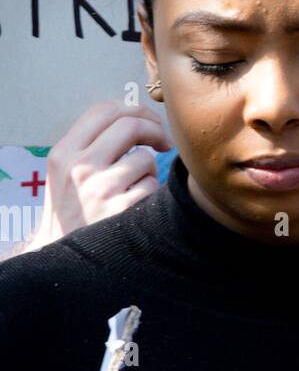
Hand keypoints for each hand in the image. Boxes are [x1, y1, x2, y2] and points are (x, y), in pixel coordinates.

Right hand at [28, 101, 170, 248]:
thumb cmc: (73, 212)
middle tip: (162, 142)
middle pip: (130, 125)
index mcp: (64, 153)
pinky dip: (151, 194)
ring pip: (146, 160)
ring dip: (149, 171)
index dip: (134, 111)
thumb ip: (91, 145)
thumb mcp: (66, 174)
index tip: (148, 122)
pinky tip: (136, 208)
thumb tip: (137, 119)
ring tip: (135, 188)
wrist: (66, 260)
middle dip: (154, 130)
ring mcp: (101, 190)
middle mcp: (80, 168)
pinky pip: (152, 187)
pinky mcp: (122, 211)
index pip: (104, 110)